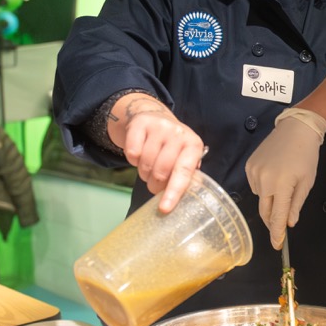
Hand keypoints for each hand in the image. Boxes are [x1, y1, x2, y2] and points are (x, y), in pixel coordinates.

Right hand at [116, 95, 205, 210]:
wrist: (155, 117)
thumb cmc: (173, 146)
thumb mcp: (184, 157)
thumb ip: (184, 175)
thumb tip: (179, 199)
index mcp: (193, 145)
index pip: (183, 172)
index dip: (173, 192)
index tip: (164, 208)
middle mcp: (178, 133)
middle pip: (161, 171)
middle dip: (155, 185)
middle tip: (155, 186)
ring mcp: (159, 126)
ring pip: (145, 164)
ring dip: (144, 173)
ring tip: (149, 169)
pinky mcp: (140, 124)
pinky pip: (132, 153)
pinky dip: (133, 161)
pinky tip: (140, 155)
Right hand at [245, 108, 325, 248]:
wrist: (296, 129)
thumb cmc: (306, 156)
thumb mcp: (307, 182)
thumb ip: (296, 204)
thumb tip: (288, 223)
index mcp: (281, 185)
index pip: (276, 217)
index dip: (276, 233)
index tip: (277, 246)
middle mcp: (263, 180)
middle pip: (265, 211)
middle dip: (272, 221)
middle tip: (280, 227)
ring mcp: (254, 173)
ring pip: (260, 198)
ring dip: (270, 201)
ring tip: (284, 186)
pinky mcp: (249, 166)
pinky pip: (255, 186)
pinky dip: (264, 188)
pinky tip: (275, 176)